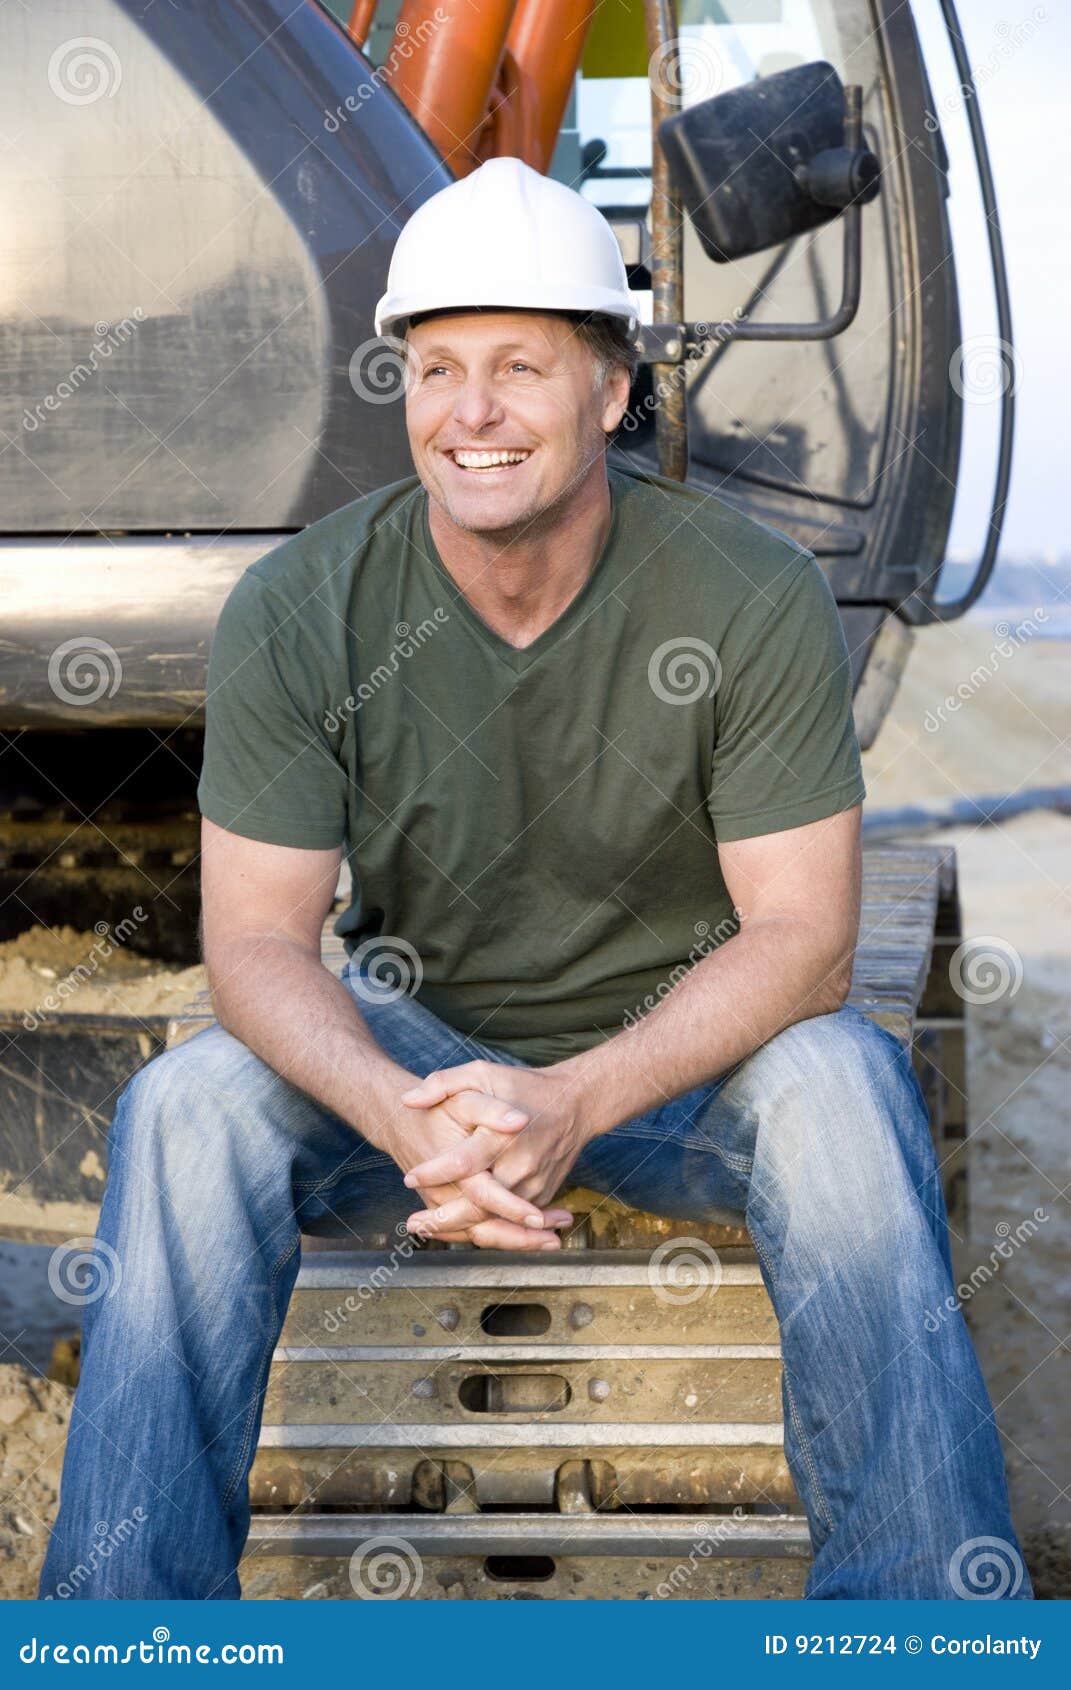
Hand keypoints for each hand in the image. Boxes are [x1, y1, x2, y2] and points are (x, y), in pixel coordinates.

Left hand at [399, 1060, 588, 1234]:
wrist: (576, 1104)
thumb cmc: (523, 1086)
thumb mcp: (482, 1073)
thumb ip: (443, 1083)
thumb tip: (407, 1100)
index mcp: (503, 1134)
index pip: (464, 1162)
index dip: (433, 1173)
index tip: (409, 1177)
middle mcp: (521, 1164)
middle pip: (479, 1203)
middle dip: (444, 1218)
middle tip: (413, 1223)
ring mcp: (534, 1184)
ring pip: (495, 1218)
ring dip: (460, 1229)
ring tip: (427, 1230)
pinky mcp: (541, 1195)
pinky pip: (511, 1220)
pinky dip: (485, 1227)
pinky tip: (457, 1229)